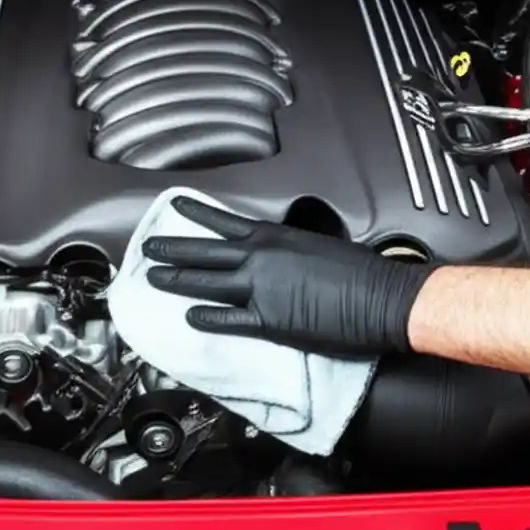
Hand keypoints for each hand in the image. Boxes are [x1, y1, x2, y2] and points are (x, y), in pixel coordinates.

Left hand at [143, 197, 439, 354]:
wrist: (381, 297)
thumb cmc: (360, 270)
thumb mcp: (316, 244)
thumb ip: (288, 250)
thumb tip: (278, 256)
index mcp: (273, 236)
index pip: (222, 221)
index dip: (194, 214)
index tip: (174, 207)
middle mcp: (259, 258)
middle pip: (202, 251)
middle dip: (171, 248)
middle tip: (148, 248)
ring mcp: (259, 290)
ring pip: (204, 282)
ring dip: (176, 280)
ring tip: (154, 278)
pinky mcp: (267, 321)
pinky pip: (226, 319)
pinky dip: (205, 317)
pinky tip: (190, 317)